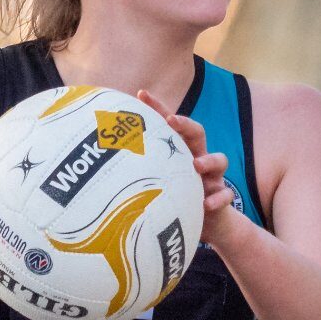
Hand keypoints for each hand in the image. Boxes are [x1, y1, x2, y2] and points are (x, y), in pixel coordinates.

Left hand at [137, 93, 242, 251]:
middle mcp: (198, 159)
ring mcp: (213, 178)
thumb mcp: (155, 184)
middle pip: (198, 133)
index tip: (140, 94)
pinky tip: (206, 204)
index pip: (170, 124)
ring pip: (220, 160)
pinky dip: (217, 198)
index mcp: (180, 152)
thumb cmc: (174, 201)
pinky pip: (224, 196)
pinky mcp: (221, 199)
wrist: (207, 225)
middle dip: (185, 123)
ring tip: (195, 164)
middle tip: (171, 120)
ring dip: (209, 160)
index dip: (157, 107)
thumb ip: (135, 174)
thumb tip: (96, 168)